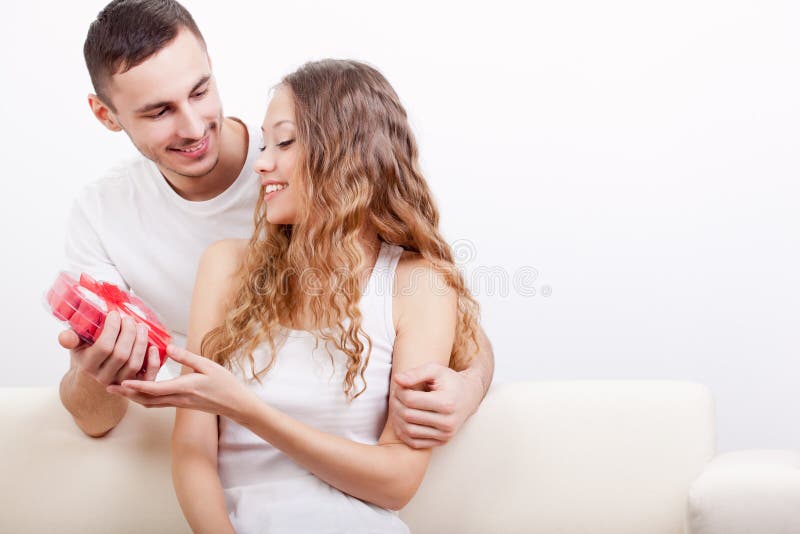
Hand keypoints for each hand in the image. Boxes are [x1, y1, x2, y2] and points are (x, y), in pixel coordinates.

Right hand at [59, 311, 159, 385]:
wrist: (95, 378)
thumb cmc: (88, 355)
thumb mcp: (76, 346)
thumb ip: (70, 339)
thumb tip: (65, 336)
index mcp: (88, 366)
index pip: (104, 347)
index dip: (112, 329)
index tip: (115, 314)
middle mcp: (104, 376)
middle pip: (121, 354)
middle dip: (129, 333)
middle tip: (129, 319)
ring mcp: (121, 382)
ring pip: (134, 363)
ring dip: (141, 342)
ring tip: (141, 327)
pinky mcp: (136, 385)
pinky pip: (148, 376)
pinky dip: (153, 361)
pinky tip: (153, 346)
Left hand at [106, 345, 256, 420]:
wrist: (235, 404)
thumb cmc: (225, 383)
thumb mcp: (208, 365)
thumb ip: (187, 357)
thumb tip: (168, 348)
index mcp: (184, 387)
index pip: (155, 388)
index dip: (137, 386)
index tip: (122, 382)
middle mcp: (178, 398)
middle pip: (146, 399)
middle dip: (127, 394)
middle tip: (109, 387)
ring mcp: (178, 403)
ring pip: (150, 403)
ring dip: (133, 397)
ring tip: (119, 389)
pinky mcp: (180, 404)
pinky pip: (157, 403)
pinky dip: (144, 397)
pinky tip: (139, 391)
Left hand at [390, 363, 482, 448]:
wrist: (469, 396)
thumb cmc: (449, 381)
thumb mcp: (435, 370)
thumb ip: (416, 373)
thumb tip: (397, 379)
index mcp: (447, 403)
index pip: (410, 400)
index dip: (399, 391)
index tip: (399, 385)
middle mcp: (448, 422)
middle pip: (408, 415)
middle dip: (396, 404)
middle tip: (395, 395)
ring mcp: (445, 434)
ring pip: (409, 430)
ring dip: (397, 418)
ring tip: (398, 406)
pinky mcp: (442, 442)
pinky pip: (415, 442)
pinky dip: (403, 432)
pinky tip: (402, 420)